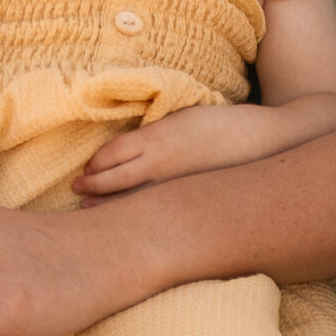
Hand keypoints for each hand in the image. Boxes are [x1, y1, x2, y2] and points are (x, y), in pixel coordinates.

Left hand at [76, 105, 254, 196]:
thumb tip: (130, 143)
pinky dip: (134, 213)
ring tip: (87, 209)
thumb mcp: (182, 115)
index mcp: (158, 136)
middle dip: (92, 186)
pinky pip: (153, 209)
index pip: (114, 152)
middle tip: (76, 189)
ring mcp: (174, 183)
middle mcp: (161, 161)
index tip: (86, 168)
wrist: (259, 140)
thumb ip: (154, 130)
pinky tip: (125, 219)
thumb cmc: (221, 123)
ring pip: (130, 199)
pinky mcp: (187, 199)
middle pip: (115, 179)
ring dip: (106, 204)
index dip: (96, 163)